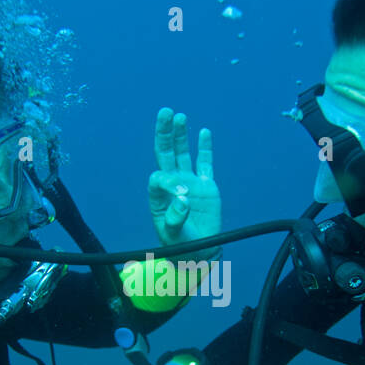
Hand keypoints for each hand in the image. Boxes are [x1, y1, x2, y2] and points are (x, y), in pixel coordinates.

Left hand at [150, 108, 220, 257]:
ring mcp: (189, 182)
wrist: (200, 251)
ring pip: (182, 153)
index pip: (158, 178)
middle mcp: (172, 185)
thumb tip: (182, 198)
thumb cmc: (181, 245)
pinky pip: (204, 163)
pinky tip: (203, 132)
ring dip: (179, 135)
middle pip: (165, 154)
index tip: (182, 193)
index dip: (167, 181)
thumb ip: (175, 218)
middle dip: (163, 133)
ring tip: (178, 116)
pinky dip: (204, 148)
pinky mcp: (205, 185)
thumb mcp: (174, 236)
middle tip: (165, 112)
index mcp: (159, 197)